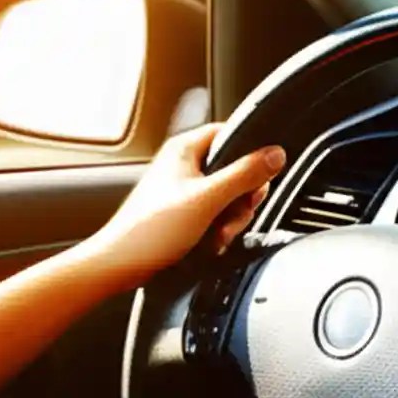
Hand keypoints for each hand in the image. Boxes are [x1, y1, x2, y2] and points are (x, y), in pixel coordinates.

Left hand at [80, 123, 285, 289]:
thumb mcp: (209, 198)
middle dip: (241, 197)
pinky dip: (218, 228)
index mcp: (185, 148)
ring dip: (230, 218)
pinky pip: (214, 213)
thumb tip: (276, 154)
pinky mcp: (182, 212)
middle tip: (235, 212)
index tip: (260, 177)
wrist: (121, 264)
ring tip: (218, 234)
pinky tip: (212, 242)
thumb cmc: (152, 229)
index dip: (251, 154)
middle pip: (234, 169)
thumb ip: (245, 174)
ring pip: (227, 196)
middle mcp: (183, 164)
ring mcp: (182, 189)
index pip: (231, 133)